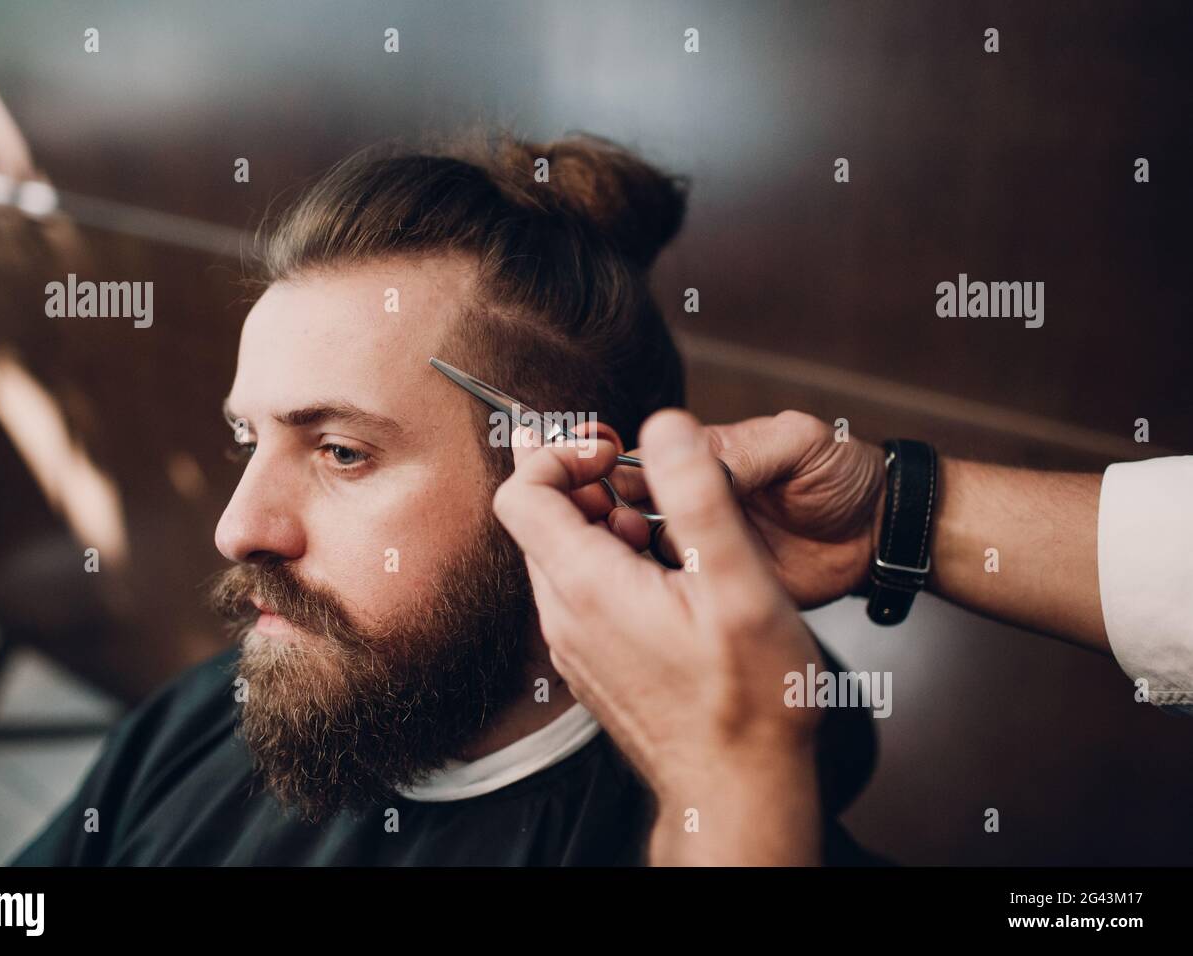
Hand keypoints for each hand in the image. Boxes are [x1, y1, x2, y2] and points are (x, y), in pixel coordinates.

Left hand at [492, 410, 824, 863]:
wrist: (740, 791)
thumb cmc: (749, 700)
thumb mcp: (738, 584)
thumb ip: (698, 496)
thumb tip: (665, 426)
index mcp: (587, 587)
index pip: (521, 492)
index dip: (560, 453)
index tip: (615, 450)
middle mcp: (563, 617)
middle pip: (537, 519)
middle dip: (585, 483)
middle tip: (646, 483)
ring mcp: (573, 645)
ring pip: (559, 555)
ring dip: (601, 523)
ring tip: (663, 533)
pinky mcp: (592, 663)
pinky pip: (578, 592)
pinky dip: (607, 562)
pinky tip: (664, 576)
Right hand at [604, 410, 886, 608]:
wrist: (879, 531)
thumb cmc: (842, 474)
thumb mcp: (800, 443)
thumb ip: (747, 447)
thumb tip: (688, 457)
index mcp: (705, 460)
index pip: (642, 464)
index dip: (620, 475)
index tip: (614, 488)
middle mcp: (694, 504)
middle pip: (629, 511)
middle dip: (618, 518)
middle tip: (630, 528)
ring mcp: (704, 548)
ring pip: (644, 555)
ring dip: (636, 557)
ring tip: (654, 557)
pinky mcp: (720, 590)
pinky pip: (681, 595)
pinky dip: (666, 594)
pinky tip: (671, 591)